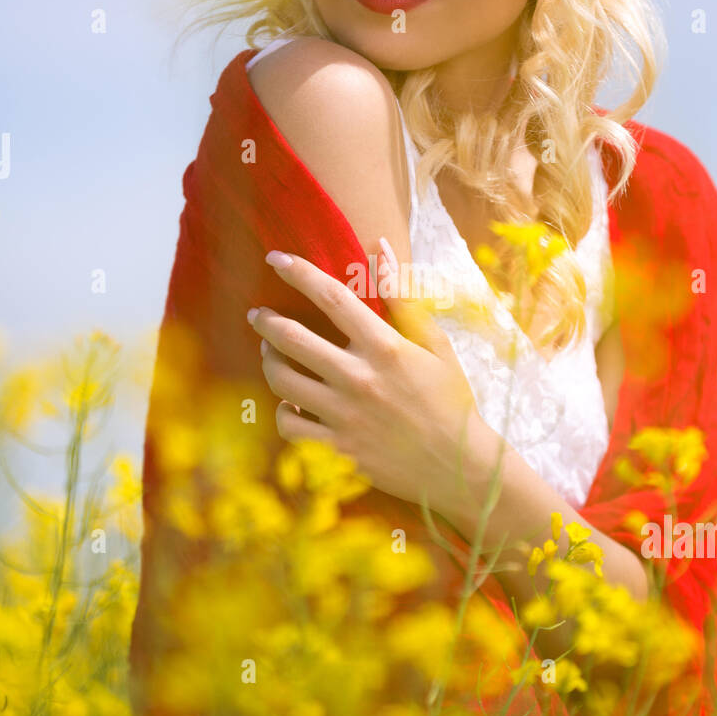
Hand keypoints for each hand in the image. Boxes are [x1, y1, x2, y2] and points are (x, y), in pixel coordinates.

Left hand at [249, 242, 484, 512]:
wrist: (458, 467)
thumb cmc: (451, 401)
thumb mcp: (436, 344)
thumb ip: (403, 297)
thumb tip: (381, 248)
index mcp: (385, 347)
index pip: (331, 297)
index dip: (298, 272)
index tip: (276, 259)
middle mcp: (359, 378)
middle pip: (291, 338)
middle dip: (266, 321)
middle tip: (258, 316)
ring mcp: (344, 415)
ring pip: (282, 381)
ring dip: (269, 362)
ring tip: (272, 354)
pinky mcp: (337, 448)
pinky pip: (289, 426)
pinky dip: (284, 412)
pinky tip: (292, 404)